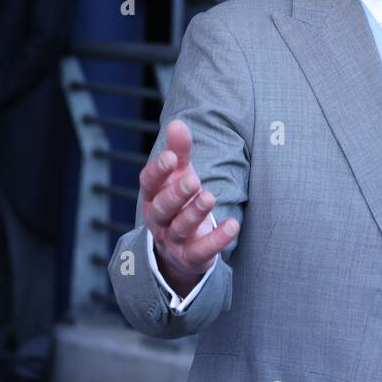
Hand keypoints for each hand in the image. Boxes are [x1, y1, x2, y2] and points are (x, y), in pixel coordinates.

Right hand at [139, 119, 238, 297]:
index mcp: (153, 197)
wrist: (180, 248)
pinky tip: (233, 225)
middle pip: (162, 208)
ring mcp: (174, 241)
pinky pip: (202, 251)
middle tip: (193, 180)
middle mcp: (159, 220)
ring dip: (194, 213)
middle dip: (176, 194)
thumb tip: (177, 123)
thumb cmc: (179, 203)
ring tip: (209, 197)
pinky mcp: (192, 257)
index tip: (172, 157)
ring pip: (179, 228)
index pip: (148, 183)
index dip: (158, 171)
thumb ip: (179, 151)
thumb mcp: (180, 175)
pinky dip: (217, 240)